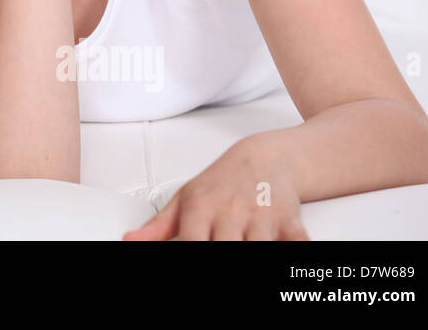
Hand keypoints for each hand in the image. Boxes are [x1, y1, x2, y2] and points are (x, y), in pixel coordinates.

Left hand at [123, 142, 309, 240]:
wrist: (265, 158)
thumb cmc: (220, 183)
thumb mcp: (185, 199)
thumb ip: (158, 226)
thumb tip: (129, 240)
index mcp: (201, 208)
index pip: (190, 243)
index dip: (189, 258)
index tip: (188, 270)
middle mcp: (231, 212)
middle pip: (226, 248)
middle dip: (225, 258)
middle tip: (223, 258)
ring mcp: (262, 216)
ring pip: (259, 247)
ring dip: (255, 253)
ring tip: (245, 250)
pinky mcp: (291, 220)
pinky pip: (298, 242)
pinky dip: (296, 250)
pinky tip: (283, 248)